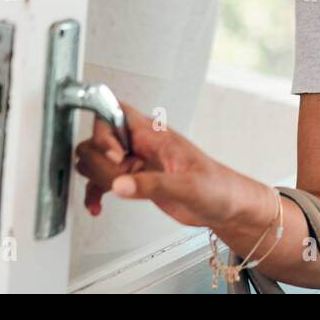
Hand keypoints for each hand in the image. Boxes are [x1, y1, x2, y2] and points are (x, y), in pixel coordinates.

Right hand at [73, 102, 261, 231]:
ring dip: (96, 178)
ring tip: (116, 192)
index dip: (104, 133)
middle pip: (97, 140)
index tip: (115, 157)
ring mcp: (136, 162)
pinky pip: (101, 181)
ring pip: (95, 160)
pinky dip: (95, 193)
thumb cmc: (216, 187)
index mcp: (155, 134)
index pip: (114, 112)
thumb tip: (120, 184)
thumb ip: (152, 184)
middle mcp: (141, 144)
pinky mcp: (134, 180)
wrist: (225, 206)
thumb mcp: (187, 186)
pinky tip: (98, 206)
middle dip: (101, 163)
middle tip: (122, 179)